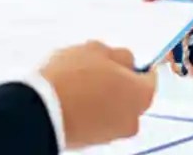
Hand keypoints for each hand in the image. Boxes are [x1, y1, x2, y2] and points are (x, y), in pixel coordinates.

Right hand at [40, 41, 157, 149]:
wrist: (42, 111)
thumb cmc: (74, 77)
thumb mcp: (98, 50)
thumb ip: (120, 56)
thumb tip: (126, 62)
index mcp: (141, 96)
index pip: (149, 78)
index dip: (137, 66)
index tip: (123, 60)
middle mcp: (132, 120)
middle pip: (132, 97)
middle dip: (119, 83)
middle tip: (98, 69)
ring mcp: (112, 134)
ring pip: (114, 110)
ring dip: (104, 98)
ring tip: (79, 83)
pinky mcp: (91, 143)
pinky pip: (98, 121)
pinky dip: (91, 111)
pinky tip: (73, 98)